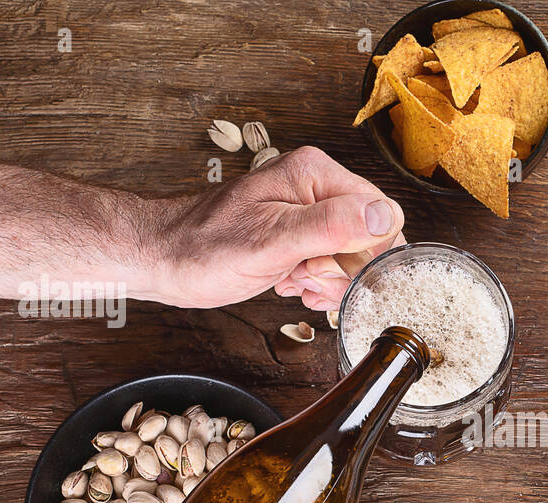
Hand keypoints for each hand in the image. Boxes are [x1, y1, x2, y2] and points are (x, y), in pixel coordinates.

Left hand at [149, 146, 405, 311]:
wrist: (164, 257)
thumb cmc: (204, 248)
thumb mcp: (271, 241)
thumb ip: (331, 226)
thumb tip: (383, 218)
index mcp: (315, 175)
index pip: (382, 214)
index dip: (366, 252)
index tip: (328, 268)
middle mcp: (316, 186)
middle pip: (371, 237)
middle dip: (344, 269)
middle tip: (305, 275)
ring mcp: (308, 210)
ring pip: (353, 254)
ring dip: (328, 279)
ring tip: (293, 278)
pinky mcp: (299, 232)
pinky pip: (332, 261)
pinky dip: (316, 281)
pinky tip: (291, 282)